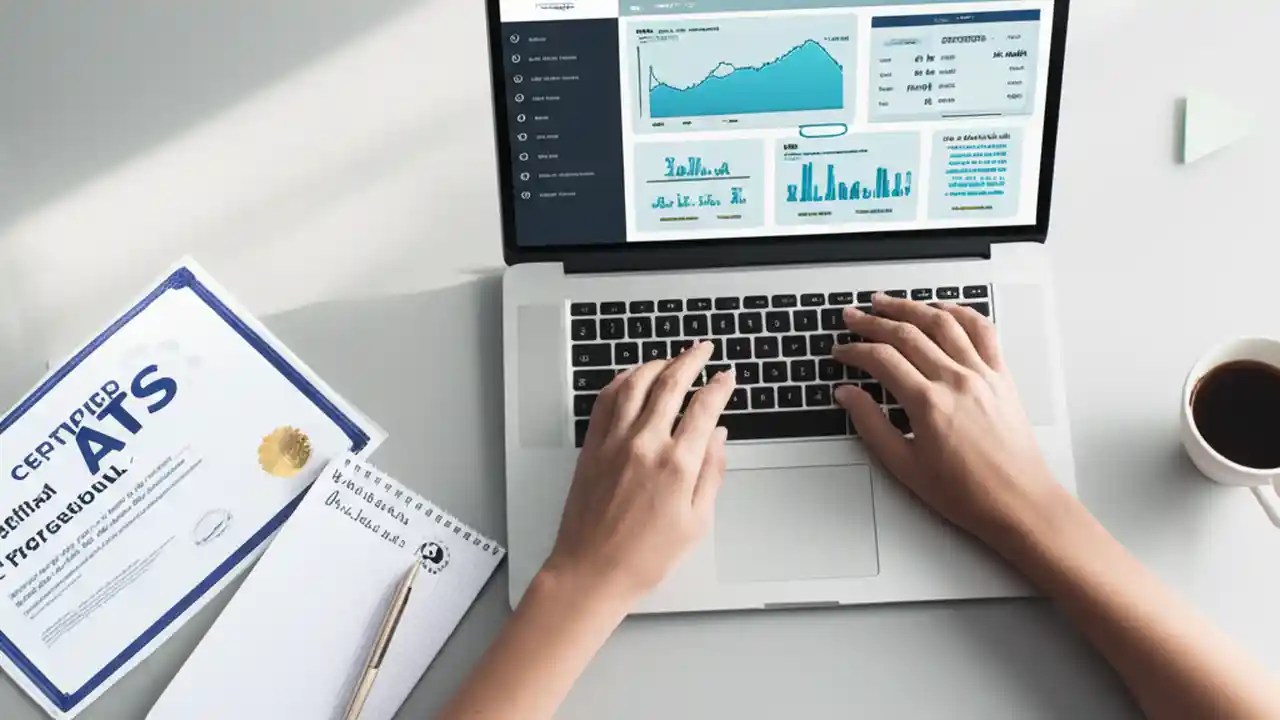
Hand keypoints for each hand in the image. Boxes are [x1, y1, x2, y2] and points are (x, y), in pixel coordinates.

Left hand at [544, 342, 735, 604]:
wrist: (592, 571)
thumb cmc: (644, 557)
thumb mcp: (697, 522)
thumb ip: (712, 473)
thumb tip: (718, 436)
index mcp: (677, 465)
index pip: (704, 408)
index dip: (719, 386)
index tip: (726, 375)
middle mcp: (644, 445)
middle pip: (670, 384)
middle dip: (691, 360)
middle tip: (703, 349)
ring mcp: (614, 442)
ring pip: (635, 384)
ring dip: (657, 364)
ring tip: (671, 358)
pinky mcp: (591, 447)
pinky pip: (606, 400)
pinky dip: (622, 380)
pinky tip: (632, 377)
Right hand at [832, 294, 1064, 547]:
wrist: (1018, 502)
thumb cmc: (967, 492)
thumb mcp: (904, 466)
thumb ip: (871, 424)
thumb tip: (847, 396)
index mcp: (928, 404)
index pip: (881, 359)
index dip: (854, 350)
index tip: (841, 351)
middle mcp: (956, 381)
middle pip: (907, 333)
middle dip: (873, 321)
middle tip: (852, 316)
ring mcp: (982, 374)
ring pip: (942, 322)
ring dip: (910, 307)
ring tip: (887, 302)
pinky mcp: (1001, 376)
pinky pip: (981, 330)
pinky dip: (959, 312)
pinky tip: (942, 309)